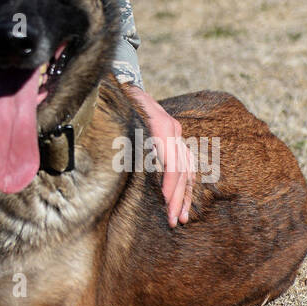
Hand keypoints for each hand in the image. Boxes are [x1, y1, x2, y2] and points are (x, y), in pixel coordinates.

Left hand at [122, 85, 195, 227]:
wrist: (125, 84)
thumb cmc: (119, 105)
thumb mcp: (121, 120)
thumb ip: (126, 142)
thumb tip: (127, 168)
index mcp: (160, 126)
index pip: (171, 164)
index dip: (169, 187)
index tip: (165, 206)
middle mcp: (173, 130)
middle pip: (181, 170)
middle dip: (177, 198)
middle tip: (174, 221)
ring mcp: (176, 133)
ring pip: (187, 169)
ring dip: (185, 195)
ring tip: (182, 218)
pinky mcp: (175, 137)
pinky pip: (186, 164)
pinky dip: (187, 184)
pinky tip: (186, 201)